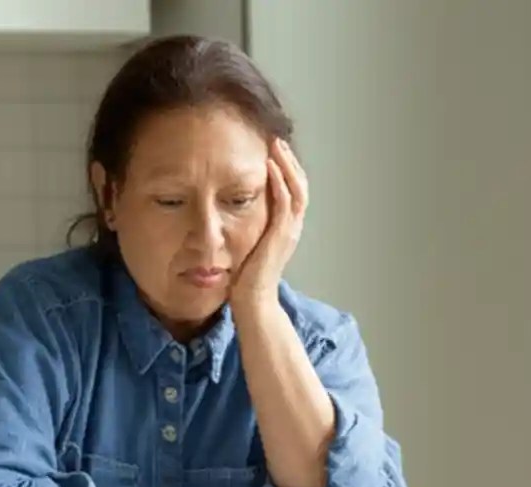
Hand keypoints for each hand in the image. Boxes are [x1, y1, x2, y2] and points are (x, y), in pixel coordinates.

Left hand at [230, 137, 307, 310]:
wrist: (252, 302)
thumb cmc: (245, 278)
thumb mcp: (248, 244)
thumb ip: (248, 227)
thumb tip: (230, 210)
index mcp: (287, 228)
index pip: (294, 190)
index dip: (287, 168)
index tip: (273, 149)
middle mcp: (293, 227)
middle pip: (300, 184)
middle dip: (289, 160)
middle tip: (276, 139)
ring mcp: (289, 231)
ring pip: (297, 188)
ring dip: (286, 164)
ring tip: (274, 145)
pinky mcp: (281, 235)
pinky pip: (285, 202)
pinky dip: (279, 181)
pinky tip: (268, 165)